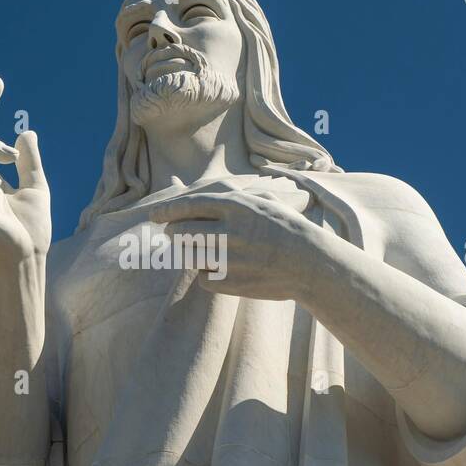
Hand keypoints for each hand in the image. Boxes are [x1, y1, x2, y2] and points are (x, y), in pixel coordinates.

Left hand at [148, 187, 319, 301]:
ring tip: (199, 250)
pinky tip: (223, 269)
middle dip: (172, 233)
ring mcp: (229, 258)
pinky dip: (208, 275)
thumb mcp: (260, 199)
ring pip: (187, 255)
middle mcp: (229, 230)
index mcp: (236, 207)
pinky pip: (203, 278)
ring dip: (188, 253)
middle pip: (181, 232)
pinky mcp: (231, 282)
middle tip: (173, 234)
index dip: (167, 211)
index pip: (188, 206)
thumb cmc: (285, 227)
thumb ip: (224, 193)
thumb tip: (180, 183)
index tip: (154, 216)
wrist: (311, 263)